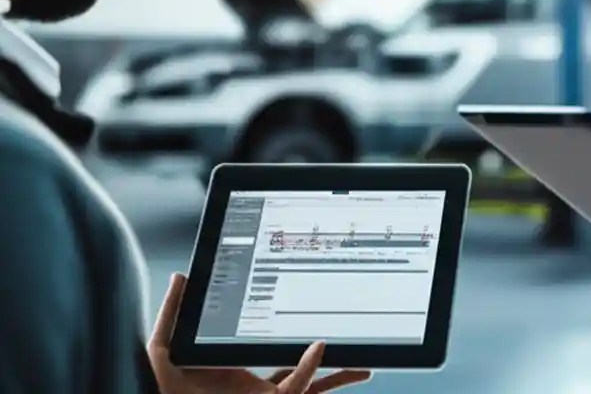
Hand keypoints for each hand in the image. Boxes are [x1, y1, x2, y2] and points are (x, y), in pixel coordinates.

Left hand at [148, 273, 373, 393]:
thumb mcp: (163, 346)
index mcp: (240, 381)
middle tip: (358, 358)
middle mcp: (256, 392)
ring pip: (311, 390)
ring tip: (364, 370)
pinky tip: (320, 348)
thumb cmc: (157, 391)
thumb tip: (182, 277)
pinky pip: (296, 388)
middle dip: (334, 371)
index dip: (301, 352)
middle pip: (304, 378)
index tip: (318, 336)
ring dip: (337, 377)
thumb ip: (174, 311)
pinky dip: (310, 368)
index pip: (278, 363)